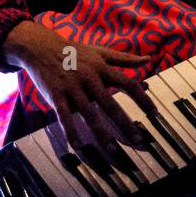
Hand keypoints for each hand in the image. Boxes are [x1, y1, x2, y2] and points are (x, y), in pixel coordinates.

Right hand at [2, 20, 157, 169]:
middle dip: (125, 123)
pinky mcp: (56, 95)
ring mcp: (72, 88)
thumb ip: (124, 58)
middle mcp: (89, 78)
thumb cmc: (74, 50)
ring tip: (113, 151)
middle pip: (111, 103)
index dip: (143, 98)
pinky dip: (72, 132)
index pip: (128, 84)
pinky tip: (79, 147)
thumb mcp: (100, 51)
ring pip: (89, 114)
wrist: (41, 45)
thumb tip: (148, 60)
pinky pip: (65, 117)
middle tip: (138, 139)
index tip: (154, 113)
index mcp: (102, 68)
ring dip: (102, 134)